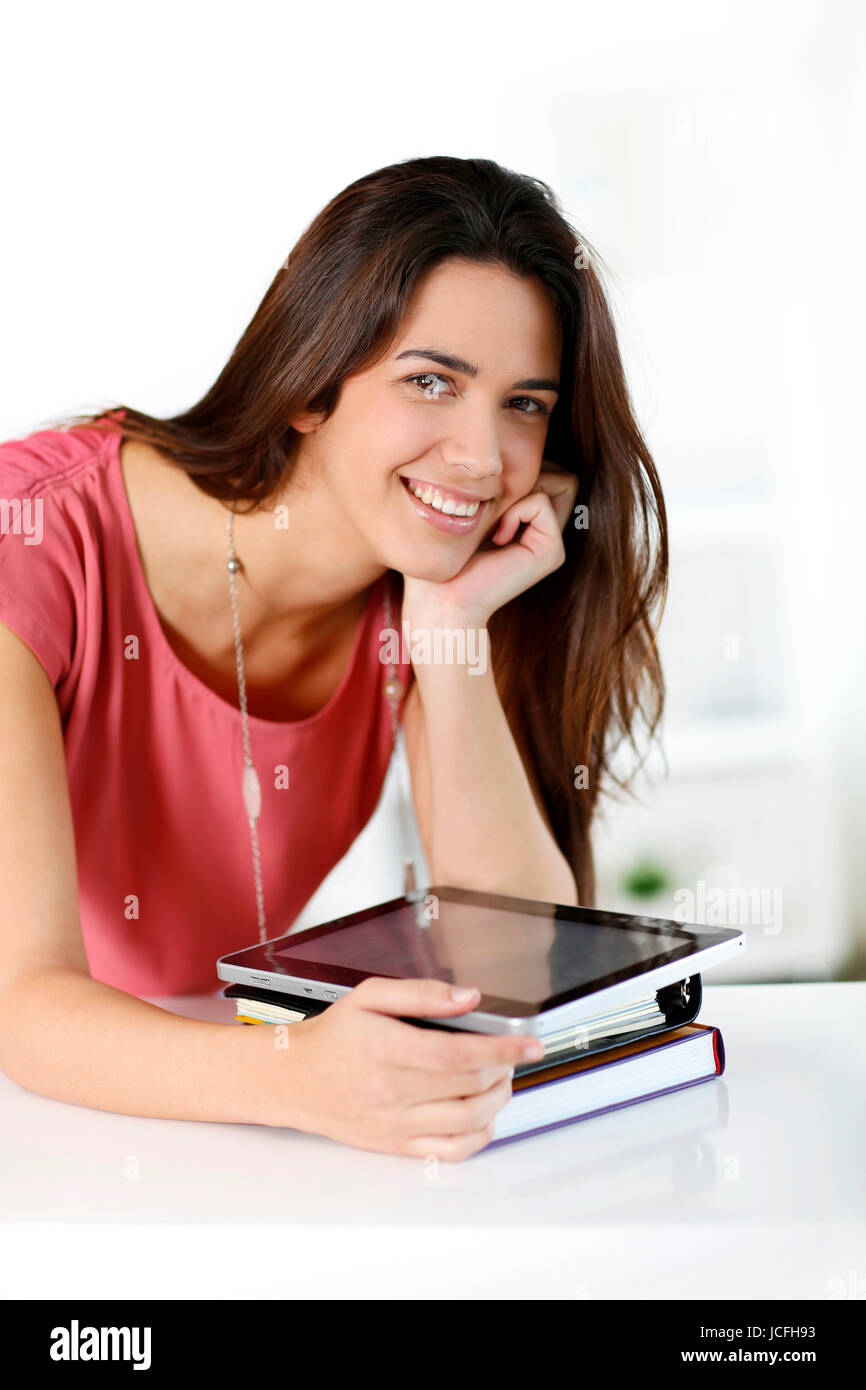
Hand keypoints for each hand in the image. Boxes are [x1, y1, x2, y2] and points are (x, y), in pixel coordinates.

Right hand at [252, 977, 542, 1159]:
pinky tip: (483, 1115)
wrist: (293, 1078)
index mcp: (388, 1049)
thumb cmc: (333, 1036)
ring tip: (501, 1080)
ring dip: (498, 1100)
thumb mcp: (369, 996)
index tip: (529, 1043)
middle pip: (469, 1087)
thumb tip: (468, 998)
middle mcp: (393, 1091)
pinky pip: (449, 1150)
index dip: (503, 1048)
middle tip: (512, 1054)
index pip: (459, 1054)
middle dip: (504, 1069)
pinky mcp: (396, 1145)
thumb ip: (421, 993)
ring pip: (467, 1121)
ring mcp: (395, 1123)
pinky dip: (478, 1136)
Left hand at [402, 460, 577, 628]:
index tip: (485, 500)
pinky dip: (514, 510)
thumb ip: (494, 480)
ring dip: (521, 490)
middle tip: (493, 509)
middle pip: (558, 468)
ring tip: (495, 523)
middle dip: (525, 476)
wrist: (440, 600)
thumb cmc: (442, 555)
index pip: (546, 465)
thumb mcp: (469, 506)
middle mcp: (546, 529)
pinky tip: (497, 538)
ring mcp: (553, 541)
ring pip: (558, 477)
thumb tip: (510, 440)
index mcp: (529, 519)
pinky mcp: (552, 551)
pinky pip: (540, 500)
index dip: (518, 469)